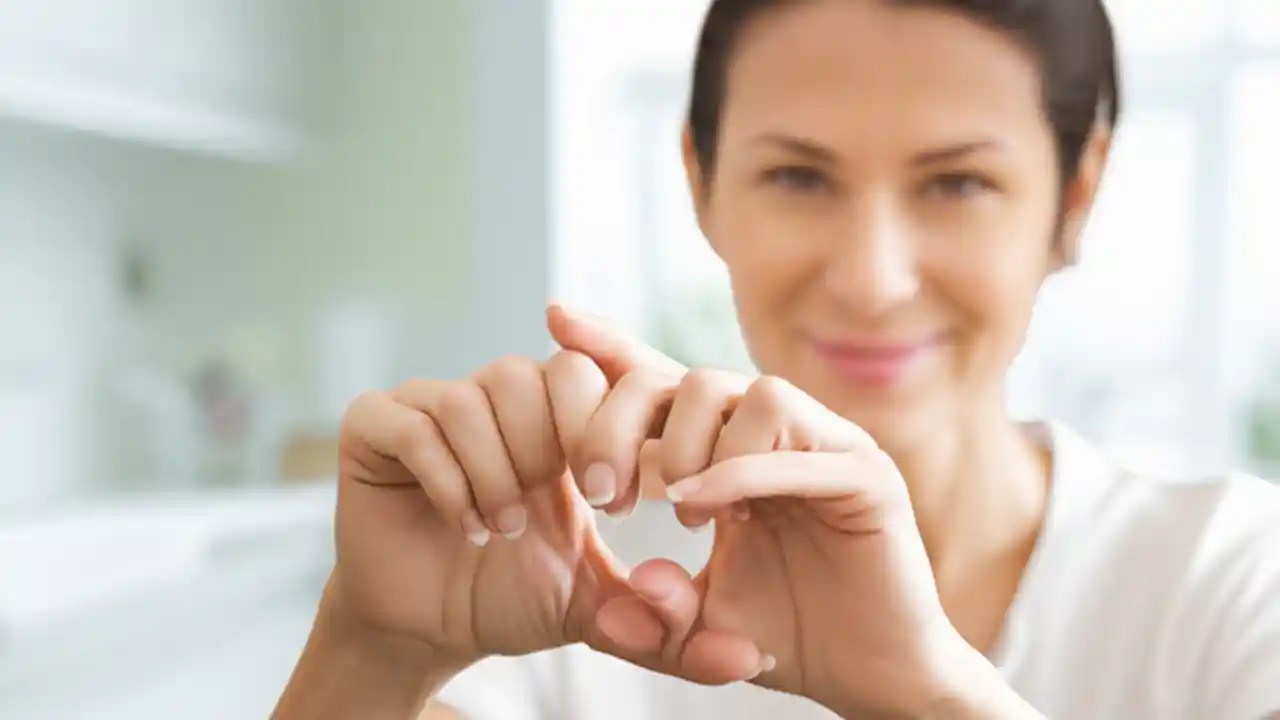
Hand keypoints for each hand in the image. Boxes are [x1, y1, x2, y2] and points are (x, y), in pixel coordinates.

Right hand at [330, 352, 628, 664]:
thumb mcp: (595, 596)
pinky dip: (446, 481)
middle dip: (545, 449)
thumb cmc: (511, 599)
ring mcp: (426, 404)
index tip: (608, 501)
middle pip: (527, 374)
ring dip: (493, 474)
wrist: (430, 631)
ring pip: (469, 399)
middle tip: (543, 514)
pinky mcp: (373, 425)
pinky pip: (415, 426)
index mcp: (544, 415)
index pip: (582, 371)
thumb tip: (724, 647)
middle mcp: (486, 397)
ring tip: (502, 528)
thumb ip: (657, 607)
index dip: (602, 428)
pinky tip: (463, 524)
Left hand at [549, 305, 988, 717]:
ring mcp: (826, 445)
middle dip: (628, 422)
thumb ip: (650, 610)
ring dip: (693, 447)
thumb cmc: (781, 635)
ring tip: (679, 510)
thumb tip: (639, 581)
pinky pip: (794, 444)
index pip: (667, 381)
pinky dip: (738, 473)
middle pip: (690, 379)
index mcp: (730, 448)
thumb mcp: (693, 625)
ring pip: (746, 393)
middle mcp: (777, 434)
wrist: (868, 677)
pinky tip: (700, 507)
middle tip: (602, 489)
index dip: (612, 347)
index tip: (555, 321)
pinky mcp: (866, 474)